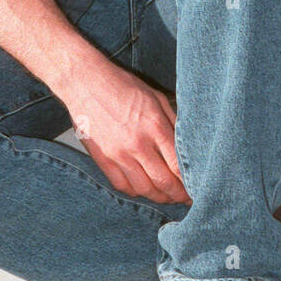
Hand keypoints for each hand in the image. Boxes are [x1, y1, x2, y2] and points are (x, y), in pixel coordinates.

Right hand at [61, 57, 189, 204]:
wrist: (85, 82)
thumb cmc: (122, 85)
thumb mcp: (155, 97)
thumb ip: (172, 122)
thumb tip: (188, 145)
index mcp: (154, 126)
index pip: (178, 166)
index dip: (190, 183)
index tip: (195, 188)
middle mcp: (137, 144)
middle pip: (163, 182)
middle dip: (178, 195)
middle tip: (184, 198)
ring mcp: (118, 154)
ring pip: (144, 189)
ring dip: (158, 197)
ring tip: (166, 196)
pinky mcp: (102, 159)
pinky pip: (122, 185)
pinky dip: (135, 192)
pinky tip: (143, 189)